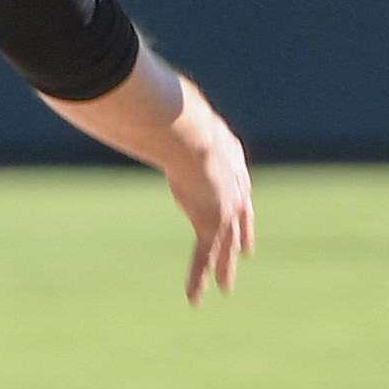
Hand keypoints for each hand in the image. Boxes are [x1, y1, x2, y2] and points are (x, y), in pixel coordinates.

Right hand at [157, 110, 255, 302]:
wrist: (197, 140)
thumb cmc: (184, 120)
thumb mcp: (181, 111)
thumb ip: (166, 107)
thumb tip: (145, 90)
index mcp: (232, 160)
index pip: (237, 184)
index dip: (238, 200)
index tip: (239, 211)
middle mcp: (236, 188)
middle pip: (240, 220)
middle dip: (241, 239)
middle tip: (244, 254)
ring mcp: (226, 209)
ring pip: (225, 246)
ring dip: (223, 269)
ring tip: (225, 288)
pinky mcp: (211, 226)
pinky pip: (202, 259)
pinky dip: (197, 279)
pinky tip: (194, 299)